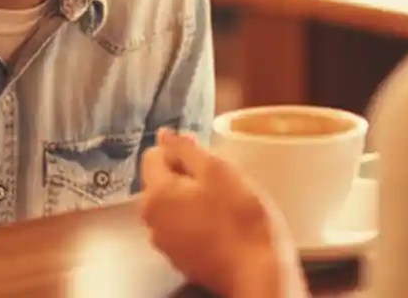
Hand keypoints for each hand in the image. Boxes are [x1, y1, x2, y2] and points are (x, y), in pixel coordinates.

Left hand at [138, 129, 305, 297]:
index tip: (207, 160)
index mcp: (156, 194)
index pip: (153, 155)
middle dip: (186, 176)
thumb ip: (186, 149)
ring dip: (192, 199)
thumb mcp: (218, 171)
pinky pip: (182, 228)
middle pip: (161, 181)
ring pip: (173, 205)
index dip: (180, 151)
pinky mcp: (180, 258)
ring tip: (223, 204)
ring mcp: (164, 242)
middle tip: (220, 182)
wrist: (256, 272)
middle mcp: (151, 219)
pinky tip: (221, 226)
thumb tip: (164, 134)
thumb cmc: (240, 218)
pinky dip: (196, 221)